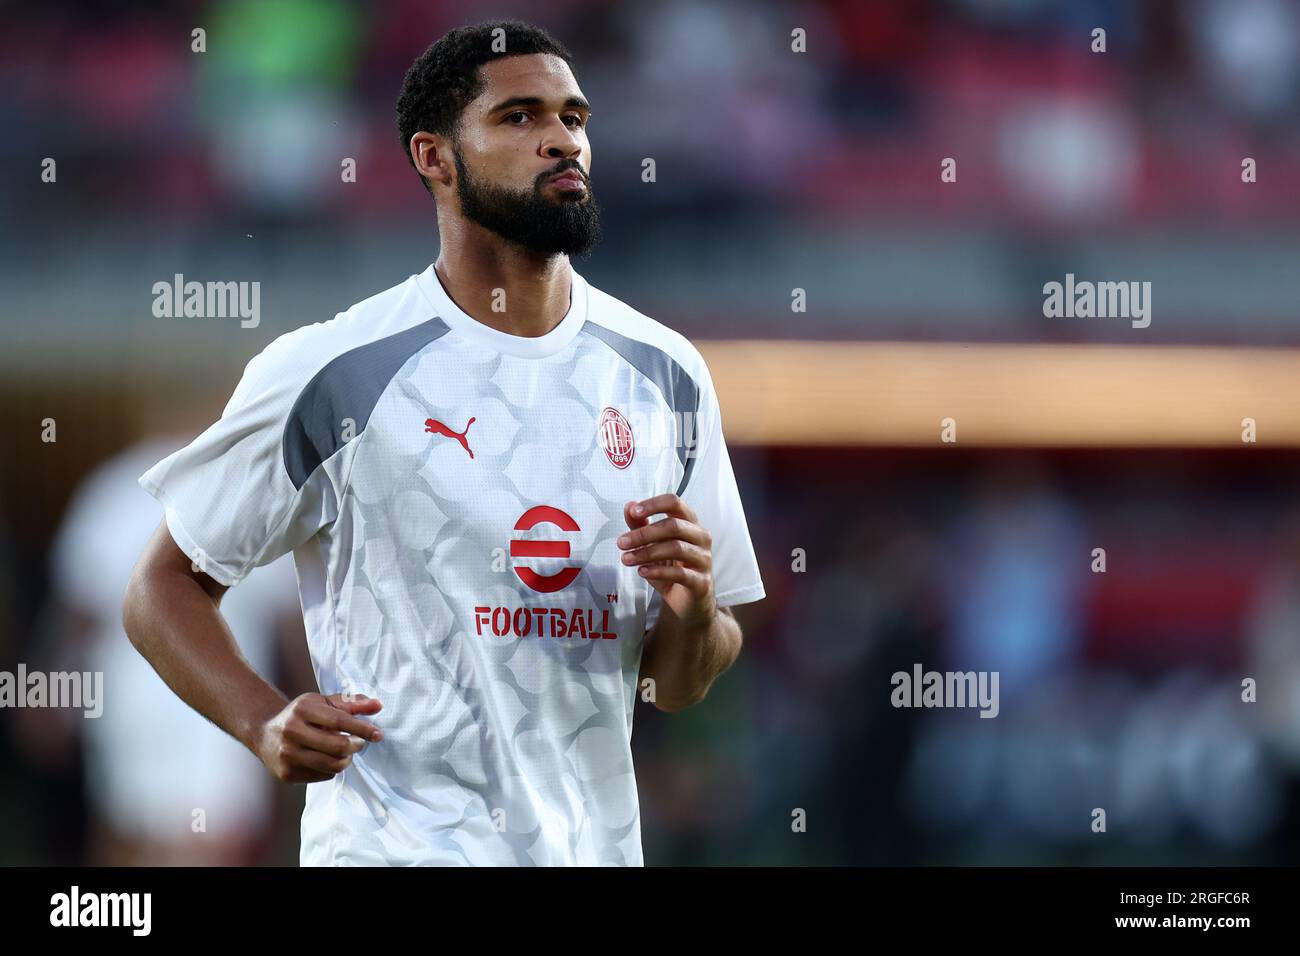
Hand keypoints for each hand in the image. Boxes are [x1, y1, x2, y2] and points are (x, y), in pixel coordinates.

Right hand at [253, 692, 383, 783]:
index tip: (378, 734)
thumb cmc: (300, 716)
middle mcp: (292, 731)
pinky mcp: (287, 773)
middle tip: (359, 743)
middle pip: (337, 746)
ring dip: (346, 759)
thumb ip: (351, 703)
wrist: (264, 733)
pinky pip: (324, 776)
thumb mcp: (322, 703)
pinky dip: (332, 769)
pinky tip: (327, 758)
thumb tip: (378, 705)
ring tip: (345, 751)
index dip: (362, 728)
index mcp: (303, 709)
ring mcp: (287, 755)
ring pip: (332, 765)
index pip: (340, 721)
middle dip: (356, 745)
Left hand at [617, 494, 716, 626]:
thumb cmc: (672, 569)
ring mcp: (704, 559)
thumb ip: (640, 525)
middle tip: (621, 542)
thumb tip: (628, 506)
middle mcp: (701, 537)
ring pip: (676, 548)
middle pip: (674, 525)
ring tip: (626, 559)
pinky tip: (642, 572)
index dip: (654, 504)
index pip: (675, 503)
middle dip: (644, 533)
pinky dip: (658, 571)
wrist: (689, 601)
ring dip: (647, 552)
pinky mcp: (702, 581)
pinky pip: (680, 573)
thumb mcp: (652, 546)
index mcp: (690, 523)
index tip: (634, 512)